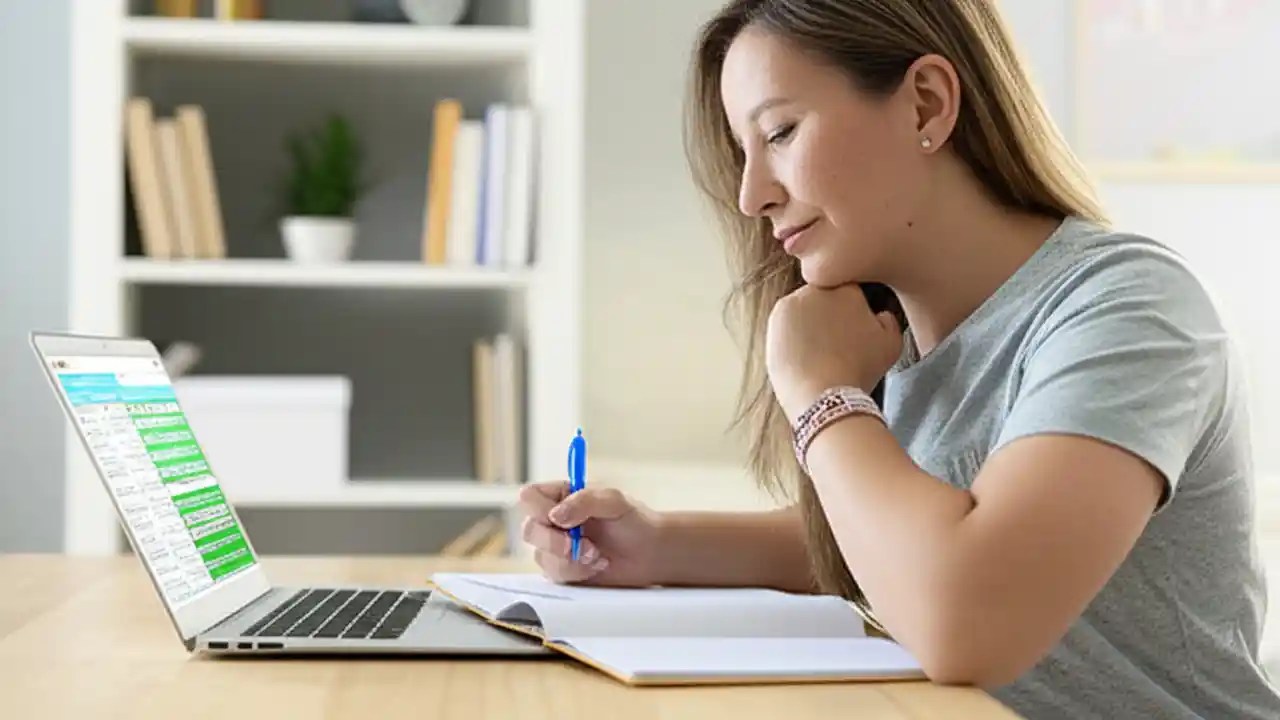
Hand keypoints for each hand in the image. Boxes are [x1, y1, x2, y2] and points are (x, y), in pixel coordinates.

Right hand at [517, 481, 663, 585]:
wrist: (650, 553)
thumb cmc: (634, 521)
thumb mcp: (614, 501)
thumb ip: (584, 501)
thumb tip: (556, 516)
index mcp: (561, 495)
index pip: (530, 497)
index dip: (539, 509)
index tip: (561, 518)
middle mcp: (553, 520)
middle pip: (529, 530)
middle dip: (554, 541)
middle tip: (581, 544)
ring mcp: (555, 547)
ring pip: (541, 556)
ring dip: (570, 560)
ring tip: (597, 556)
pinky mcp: (562, 570)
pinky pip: (555, 575)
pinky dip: (576, 572)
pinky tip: (596, 566)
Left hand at [766, 283, 902, 423]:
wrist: (824, 396)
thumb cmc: (860, 371)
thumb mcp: (891, 343)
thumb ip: (888, 320)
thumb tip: (880, 315)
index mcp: (846, 288)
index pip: (849, 289)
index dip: (852, 310)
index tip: (852, 329)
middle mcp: (816, 289)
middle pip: (823, 297)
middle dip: (827, 314)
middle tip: (834, 342)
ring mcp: (790, 305)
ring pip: (802, 310)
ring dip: (808, 325)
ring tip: (818, 352)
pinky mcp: (772, 323)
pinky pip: (785, 325)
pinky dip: (791, 337)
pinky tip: (802, 356)